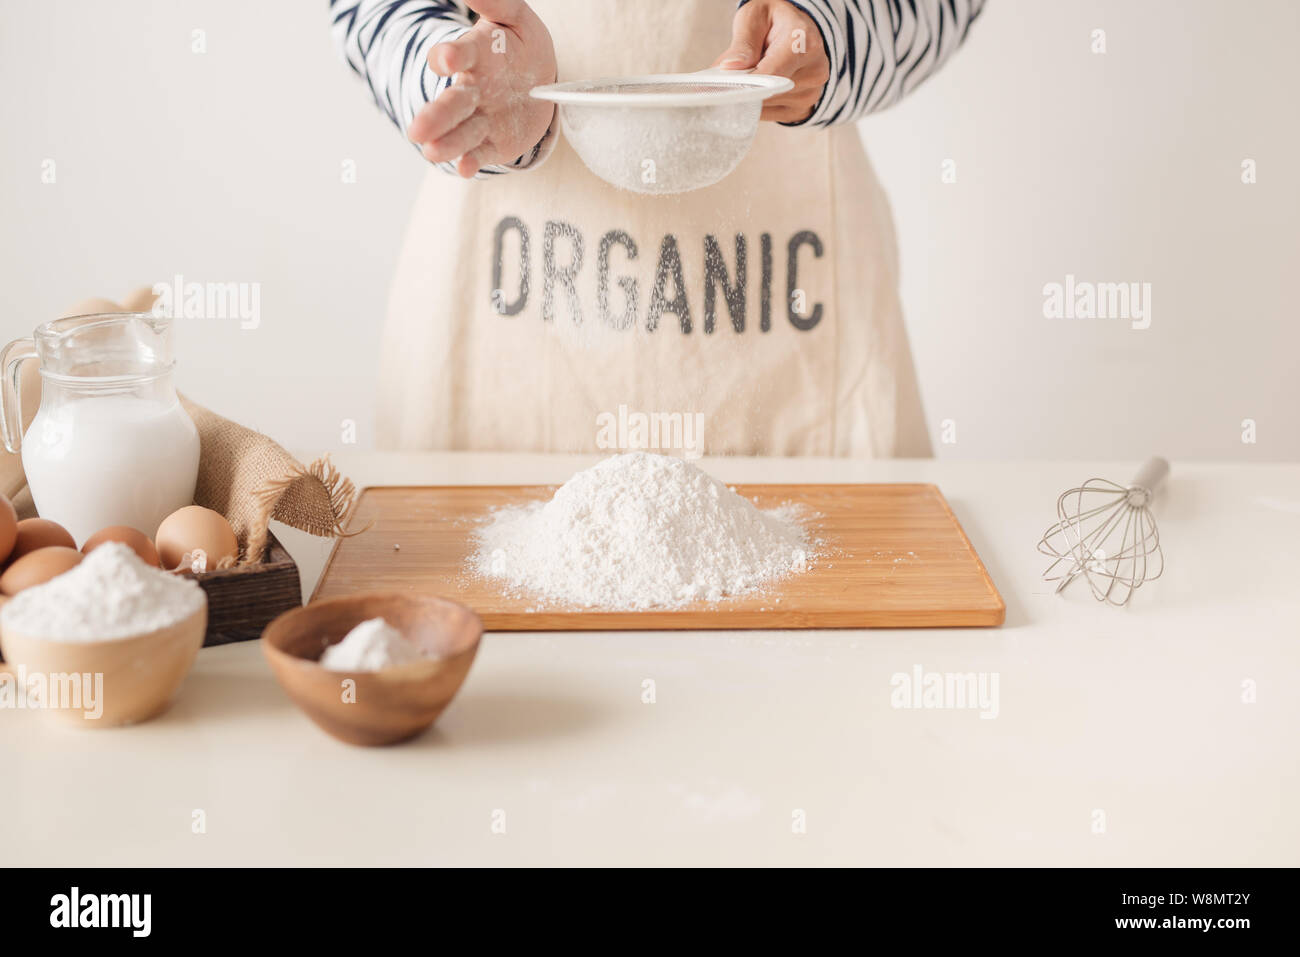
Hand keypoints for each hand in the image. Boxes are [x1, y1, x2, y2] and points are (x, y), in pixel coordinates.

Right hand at [406, 0, 555, 176]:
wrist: (540, 82)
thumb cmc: (521, 47)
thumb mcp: (515, 19)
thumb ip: (495, 3)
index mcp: (474, 56)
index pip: (457, 56)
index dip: (448, 57)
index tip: (446, 60)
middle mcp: (472, 90)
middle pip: (452, 104)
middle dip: (436, 116)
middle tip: (417, 130)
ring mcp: (482, 118)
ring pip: (463, 132)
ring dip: (447, 142)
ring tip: (431, 152)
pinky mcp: (495, 143)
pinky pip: (483, 152)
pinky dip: (473, 161)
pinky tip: (464, 168)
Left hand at [714, 0, 828, 123]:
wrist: (797, 30)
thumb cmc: (775, 21)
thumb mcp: (755, 17)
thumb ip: (743, 43)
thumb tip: (730, 68)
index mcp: (804, 43)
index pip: (772, 74)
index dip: (745, 84)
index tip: (723, 88)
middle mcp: (815, 70)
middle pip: (768, 93)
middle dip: (744, 88)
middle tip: (730, 76)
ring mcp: (812, 93)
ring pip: (766, 107)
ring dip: (750, 96)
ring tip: (752, 75)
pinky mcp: (804, 109)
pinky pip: (770, 115)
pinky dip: (758, 105)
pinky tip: (760, 87)